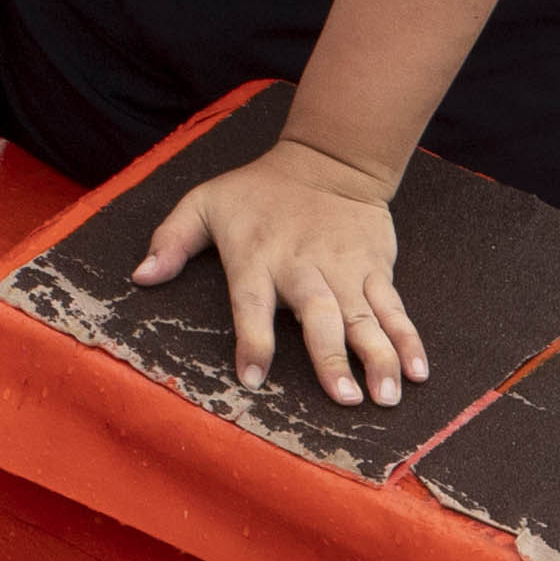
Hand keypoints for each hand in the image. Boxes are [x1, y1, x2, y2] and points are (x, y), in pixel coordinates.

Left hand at [130, 135, 425, 406]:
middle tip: (343, 399)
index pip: (251, 303)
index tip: (252, 378)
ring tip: (387, 395)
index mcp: (256, 257)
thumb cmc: (257, 191)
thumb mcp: (204, 202)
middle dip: (330, 356)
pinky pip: (395, 307)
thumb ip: (171, 239)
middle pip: (318, 315)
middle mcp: (302, 267)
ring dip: (379, 356)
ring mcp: (344, 269)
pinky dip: (409, 339)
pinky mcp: (376, 268)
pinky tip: (419, 371)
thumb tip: (140, 277)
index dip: (252, 340)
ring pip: (364, 317)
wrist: (326, 161)